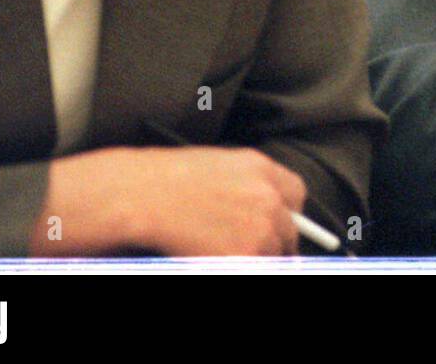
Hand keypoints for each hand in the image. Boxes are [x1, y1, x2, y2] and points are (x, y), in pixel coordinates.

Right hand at [31, 146, 307, 256]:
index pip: (296, 195)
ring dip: (255, 259)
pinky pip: (256, 267)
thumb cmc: (164, 180)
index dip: (287, 214)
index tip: (278, 226)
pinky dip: (239, 266)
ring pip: (273, 257)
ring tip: (221, 253)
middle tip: (248, 251)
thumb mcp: (216, 167)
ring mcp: (260, 229)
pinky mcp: (245, 257)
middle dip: (273, 245)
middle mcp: (268, 197)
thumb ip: (247, 185)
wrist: (139, 195)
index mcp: (261, 169)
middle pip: (289, 232)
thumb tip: (265, 213)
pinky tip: (213, 260)